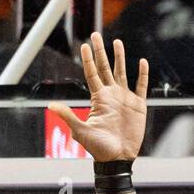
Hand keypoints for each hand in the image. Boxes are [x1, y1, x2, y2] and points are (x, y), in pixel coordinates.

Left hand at [49, 33, 148, 162]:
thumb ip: (68, 116)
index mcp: (98, 99)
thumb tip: (50, 106)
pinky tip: (142, 62)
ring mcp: (124, 99)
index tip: (84, 44)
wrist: (117, 159)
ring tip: (117, 42)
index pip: (92, 74)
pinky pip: (141, 86)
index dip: (88, 59)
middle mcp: (111, 95)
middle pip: (104, 67)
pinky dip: (142, 74)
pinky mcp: (138, 106)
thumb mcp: (81, 131)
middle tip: (96, 34)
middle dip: (101, 51)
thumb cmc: (98, 148)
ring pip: (122, 72)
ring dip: (120, 57)